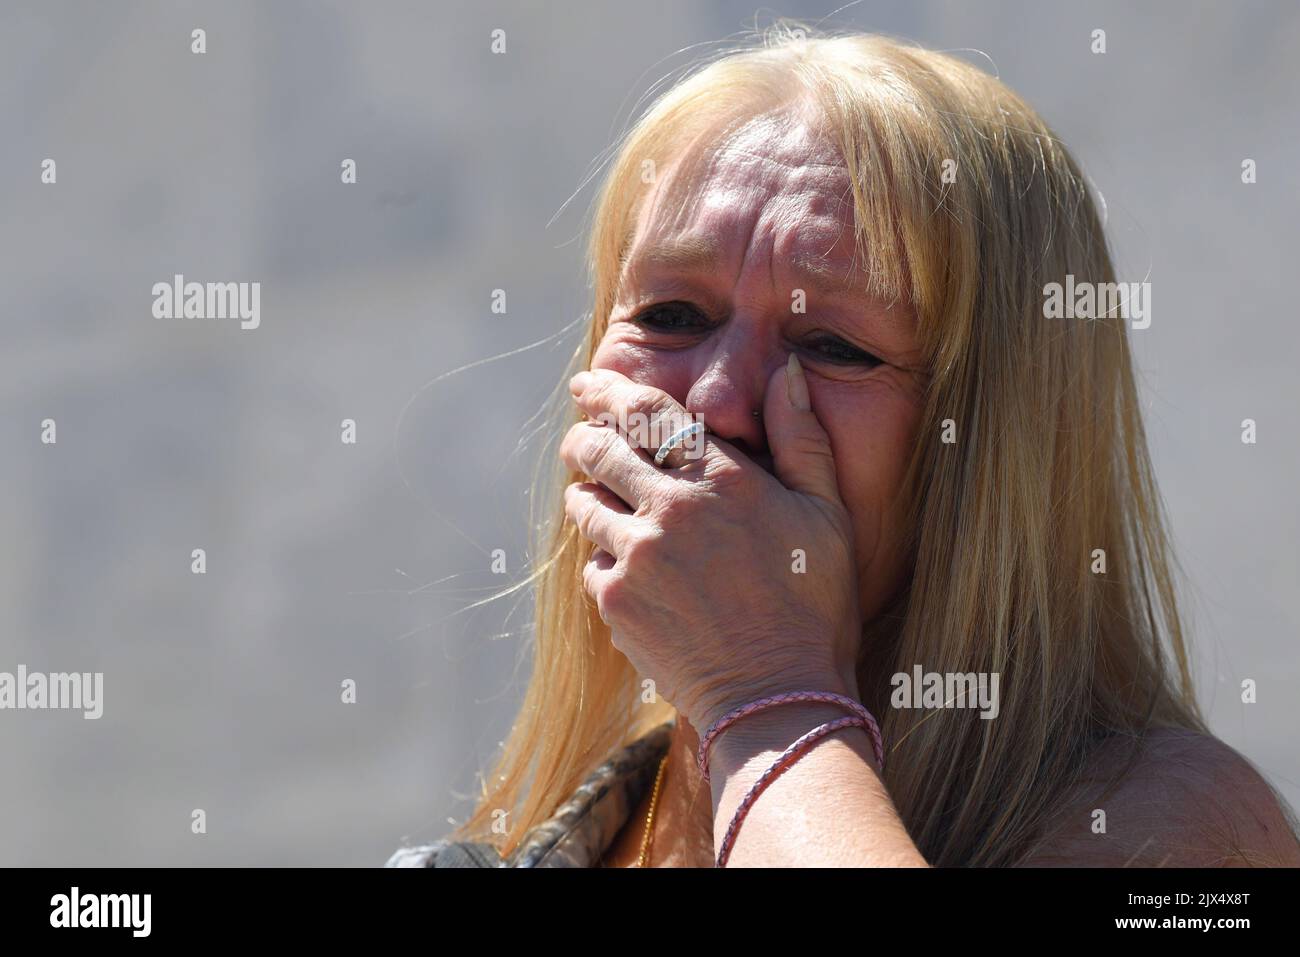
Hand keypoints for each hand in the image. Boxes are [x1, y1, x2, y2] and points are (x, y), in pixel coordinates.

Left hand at [559, 356, 862, 732]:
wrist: (779, 699)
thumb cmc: (814, 605)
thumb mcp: (827, 515)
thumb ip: (803, 438)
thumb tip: (789, 372)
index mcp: (722, 478)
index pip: (649, 412)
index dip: (611, 391)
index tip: (590, 384)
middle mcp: (671, 508)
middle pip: (599, 449)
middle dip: (584, 436)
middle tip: (581, 436)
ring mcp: (637, 555)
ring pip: (584, 504)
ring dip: (588, 495)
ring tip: (597, 498)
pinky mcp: (615, 601)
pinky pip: (591, 563)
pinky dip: (603, 558)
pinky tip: (627, 568)